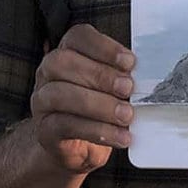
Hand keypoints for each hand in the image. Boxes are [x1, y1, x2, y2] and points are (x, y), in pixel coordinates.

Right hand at [25, 21, 135, 175]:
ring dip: (98, 104)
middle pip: (62, 62)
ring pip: (60, 94)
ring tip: (126, 115)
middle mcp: (48, 73)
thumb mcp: (114, 90)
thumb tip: (146, 76)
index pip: (77, 37)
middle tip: (128, 88)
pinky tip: (120, 136)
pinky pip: (64, 125)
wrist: (79, 150)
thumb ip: (123, 77)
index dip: (103, 46)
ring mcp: (41, 101)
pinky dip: (97, 130)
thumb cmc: (102, 112)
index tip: (129, 62)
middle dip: (99, 74)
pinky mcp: (44, 130)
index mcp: (68, 53)